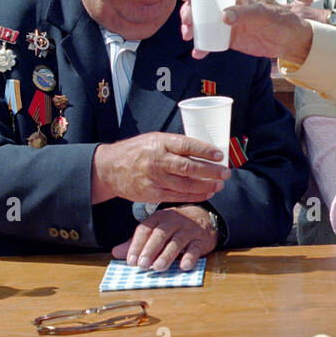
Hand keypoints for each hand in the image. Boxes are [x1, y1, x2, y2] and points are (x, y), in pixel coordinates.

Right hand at [91, 131, 229, 204]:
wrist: (109, 168)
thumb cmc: (137, 151)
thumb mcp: (154, 139)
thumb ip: (176, 145)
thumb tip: (204, 150)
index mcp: (160, 142)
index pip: (187, 145)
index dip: (205, 150)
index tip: (220, 155)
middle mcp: (157, 160)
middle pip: (189, 167)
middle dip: (211, 171)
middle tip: (226, 173)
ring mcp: (154, 178)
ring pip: (185, 184)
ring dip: (206, 186)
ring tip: (219, 185)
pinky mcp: (151, 193)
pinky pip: (177, 196)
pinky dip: (194, 196)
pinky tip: (206, 193)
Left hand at [112, 206, 216, 271]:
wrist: (203, 219)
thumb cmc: (174, 228)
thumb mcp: (155, 231)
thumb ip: (137, 242)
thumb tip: (116, 252)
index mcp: (159, 218)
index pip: (145, 229)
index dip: (137, 245)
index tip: (131, 261)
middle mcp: (173, 221)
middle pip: (160, 234)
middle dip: (150, 250)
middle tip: (142, 265)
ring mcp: (189, 230)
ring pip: (177, 241)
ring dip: (167, 255)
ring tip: (158, 267)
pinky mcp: (202, 239)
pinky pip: (196, 248)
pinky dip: (190, 257)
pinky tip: (184, 266)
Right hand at [180, 0, 313, 61]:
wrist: (290, 40)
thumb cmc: (281, 19)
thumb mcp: (264, 13)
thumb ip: (245, 13)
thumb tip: (223, 16)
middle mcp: (227, 3)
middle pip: (200, 5)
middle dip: (188, 12)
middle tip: (187, 22)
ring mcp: (226, 21)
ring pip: (202, 23)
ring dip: (191, 29)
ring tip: (189, 37)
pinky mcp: (228, 38)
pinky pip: (211, 41)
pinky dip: (203, 47)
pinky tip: (198, 53)